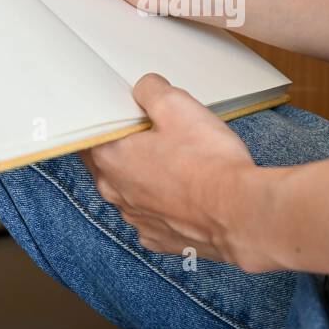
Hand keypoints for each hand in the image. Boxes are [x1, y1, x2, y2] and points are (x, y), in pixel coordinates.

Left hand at [82, 73, 275, 271]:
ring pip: (132, 192)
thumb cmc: (207, 161)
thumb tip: (144, 89)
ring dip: (146, 178)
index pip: (89, 136)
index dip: (108, 122)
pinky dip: (165, 204)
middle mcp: (116, 194)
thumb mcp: (177, 105)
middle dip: (126, 149)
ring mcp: (138, 220)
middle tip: (156, 134)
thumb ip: (151, 90)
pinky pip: (154, 216)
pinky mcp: (161, 239)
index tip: (126, 115)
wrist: (239, 212)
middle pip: (109, 164)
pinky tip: (185, 194)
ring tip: (178, 164)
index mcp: (111, 159)